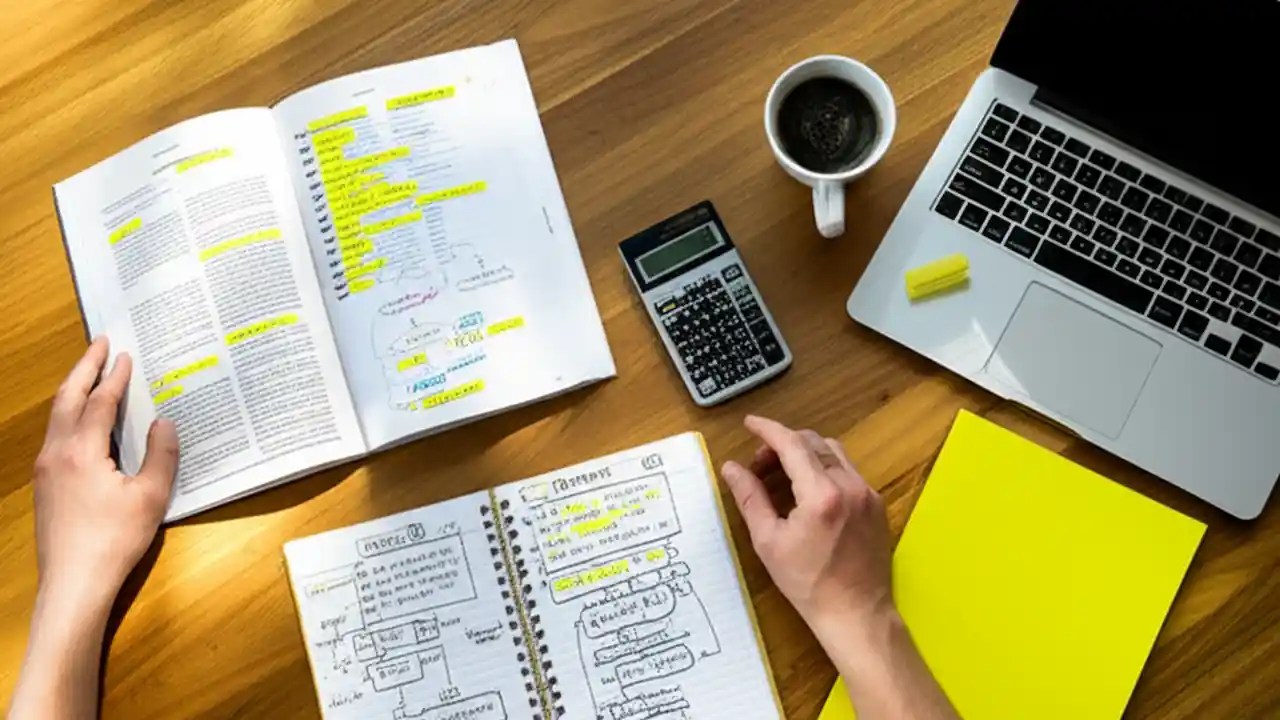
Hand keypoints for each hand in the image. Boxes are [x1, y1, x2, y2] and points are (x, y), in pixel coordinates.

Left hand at [33, 336, 178, 615]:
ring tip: (90, 372)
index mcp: (81, 451)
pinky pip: (56, 435)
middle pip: (67, 399)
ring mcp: (45, 470)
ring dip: (74, 390)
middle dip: (84, 369)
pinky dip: (70, 414)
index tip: (125, 355)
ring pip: (57, 417)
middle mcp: (56, 453)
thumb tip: (164, 422)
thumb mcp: (151, 497)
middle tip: (100, 344)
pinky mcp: (45, 486)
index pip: (99, 403)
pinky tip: (84, 419)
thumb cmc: (114, 541)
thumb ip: (161, 455)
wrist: (74, 584)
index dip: (114, 378)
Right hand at [721, 415, 892, 637]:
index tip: (749, 424)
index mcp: (821, 494)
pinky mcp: (877, 505)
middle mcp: (850, 485)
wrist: (856, 613)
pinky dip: (825, 469)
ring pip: (834, 453)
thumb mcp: (768, 541)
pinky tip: (809, 493)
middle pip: (814, 442)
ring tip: (783, 476)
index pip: (792, 444)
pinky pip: (849, 471)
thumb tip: (731, 468)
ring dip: (806, 453)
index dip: (767, 429)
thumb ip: (750, 498)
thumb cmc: (807, 583)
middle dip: (784, 444)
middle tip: (760, 464)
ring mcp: (868, 494)